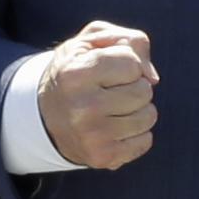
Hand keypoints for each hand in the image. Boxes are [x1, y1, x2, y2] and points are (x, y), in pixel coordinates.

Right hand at [36, 21, 157, 169]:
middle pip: (144, 91)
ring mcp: (92, 136)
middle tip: (112, 90)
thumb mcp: (91, 42)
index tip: (110, 69)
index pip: (132, 63)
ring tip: (115, 108)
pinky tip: (116, 127)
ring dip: (139, 109)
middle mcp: (82, 107)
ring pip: (149, 116)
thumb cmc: (76, 71)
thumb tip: (153, 77)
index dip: (128, 62)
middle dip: (135, 86)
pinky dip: (137, 133)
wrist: (45, 116)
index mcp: (75, 73)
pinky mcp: (102, 157)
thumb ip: (129, 41)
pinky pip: (146, 141)